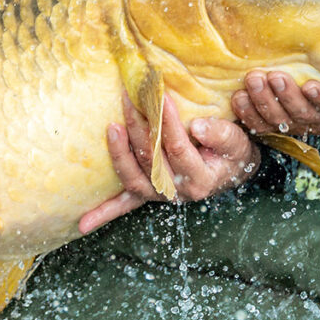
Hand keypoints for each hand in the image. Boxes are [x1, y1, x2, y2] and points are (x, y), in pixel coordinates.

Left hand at [78, 94, 259, 234]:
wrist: (230, 171)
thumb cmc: (232, 153)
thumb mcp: (237, 143)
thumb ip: (221, 135)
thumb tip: (198, 125)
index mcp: (200, 179)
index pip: (178, 148)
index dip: (168, 122)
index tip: (160, 95)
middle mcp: (177, 192)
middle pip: (151, 159)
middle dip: (139, 126)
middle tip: (129, 97)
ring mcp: (160, 195)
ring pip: (134, 178)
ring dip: (119, 154)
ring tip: (112, 127)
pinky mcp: (148, 195)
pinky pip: (125, 205)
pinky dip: (104, 212)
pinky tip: (82, 223)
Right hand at [231, 70, 319, 136]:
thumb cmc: (319, 72)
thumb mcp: (291, 72)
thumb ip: (269, 67)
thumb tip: (236, 43)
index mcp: (285, 116)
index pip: (261, 122)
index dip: (248, 112)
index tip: (237, 95)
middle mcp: (303, 122)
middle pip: (279, 119)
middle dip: (264, 100)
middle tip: (255, 79)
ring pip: (303, 114)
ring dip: (289, 97)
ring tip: (278, 77)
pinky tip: (311, 86)